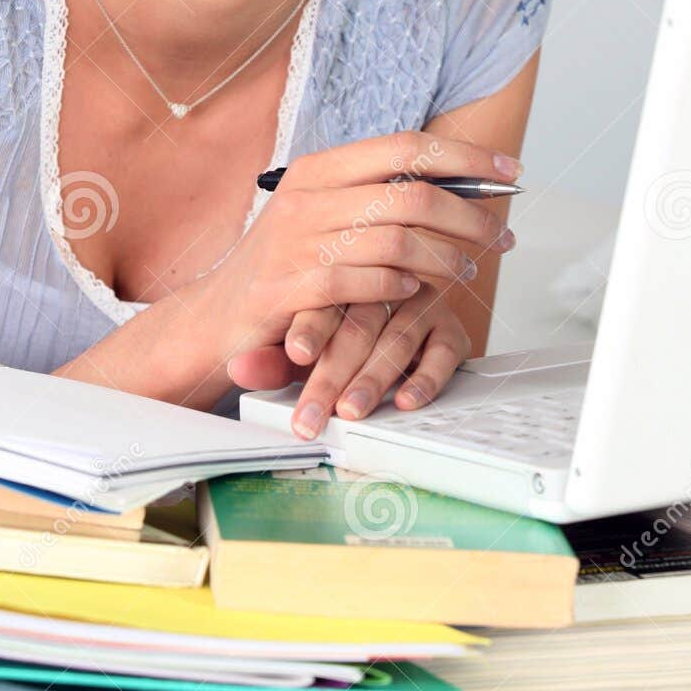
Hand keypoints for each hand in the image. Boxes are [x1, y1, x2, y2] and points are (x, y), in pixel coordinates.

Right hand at [196, 127, 516, 362]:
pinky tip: (414, 293)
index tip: (511, 174)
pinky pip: (361, 282)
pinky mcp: (286, 288)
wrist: (216, 316)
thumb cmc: (284, 264)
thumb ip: (374, 197)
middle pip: (412, 195)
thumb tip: (456, 183)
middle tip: (503, 236)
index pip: (406, 146)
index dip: (466, 158)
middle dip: (471, 215)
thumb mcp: (323, 216)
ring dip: (446, 257)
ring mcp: (293, 242)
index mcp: (318, 168)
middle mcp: (306, 197)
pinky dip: (397, 287)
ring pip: (395, 239)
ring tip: (469, 270)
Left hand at [227, 288, 471, 435]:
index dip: (310, 327)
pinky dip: (426, 377)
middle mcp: (382, 285)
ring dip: (374, 379)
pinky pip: (444, 352)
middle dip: (333, 375)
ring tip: (351, 411)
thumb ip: (269, 358)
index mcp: (341, 277)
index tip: (296, 353)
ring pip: (398, 337)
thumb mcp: (295, 345)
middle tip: (314, 414)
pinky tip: (406, 400)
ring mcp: (419, 302)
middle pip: (358, 324)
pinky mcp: (451, 327)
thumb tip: (239, 368)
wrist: (382, 319)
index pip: (324, 298)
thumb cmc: (327, 337)